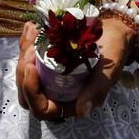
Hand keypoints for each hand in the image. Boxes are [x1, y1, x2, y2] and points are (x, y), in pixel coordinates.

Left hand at [15, 17, 138, 121]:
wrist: (115, 34)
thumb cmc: (113, 56)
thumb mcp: (107, 74)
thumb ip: (96, 91)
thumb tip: (81, 111)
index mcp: (69, 103)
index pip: (41, 109)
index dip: (31, 91)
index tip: (31, 66)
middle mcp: (56, 93)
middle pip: (28, 92)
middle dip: (24, 70)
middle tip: (31, 47)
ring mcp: (50, 76)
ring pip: (27, 73)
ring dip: (24, 53)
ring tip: (32, 31)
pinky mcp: (47, 61)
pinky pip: (31, 56)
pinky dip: (28, 42)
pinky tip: (31, 27)